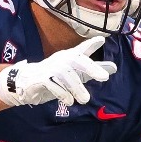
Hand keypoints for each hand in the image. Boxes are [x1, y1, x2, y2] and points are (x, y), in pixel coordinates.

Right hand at [0, 35, 115, 106]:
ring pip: (66, 74)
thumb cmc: (54, 78)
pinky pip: (52, 84)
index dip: (91, 44)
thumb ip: (93, 71)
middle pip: (76, 59)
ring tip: (85, 100)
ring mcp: (49, 69)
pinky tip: (69, 101)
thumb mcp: (75, 74)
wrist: (26, 83)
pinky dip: (62, 93)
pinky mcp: (40, 79)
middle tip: (104, 78)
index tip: (102, 40)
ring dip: (77, 88)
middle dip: (91, 67)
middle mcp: (60, 60)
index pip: (81, 50)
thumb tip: (114, 67)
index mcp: (69, 58)